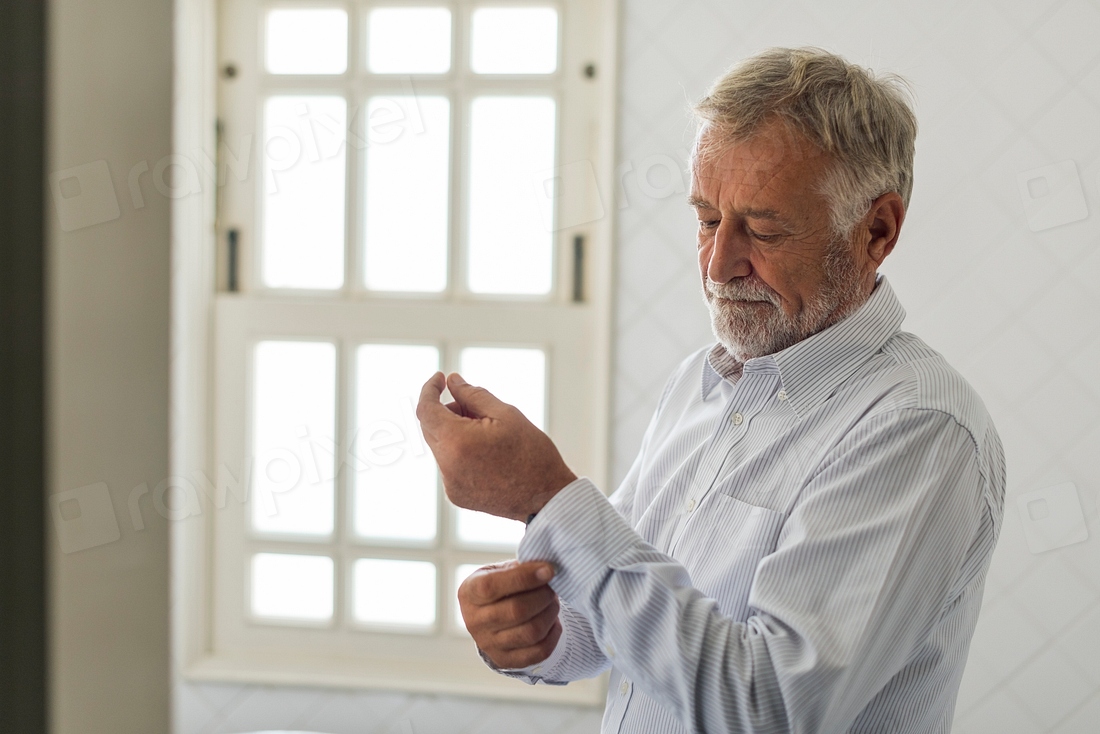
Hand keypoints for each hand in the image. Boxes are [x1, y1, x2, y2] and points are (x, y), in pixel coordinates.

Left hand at [416, 372, 576, 521]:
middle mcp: (447, 466)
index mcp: (456, 442)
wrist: (547, 498)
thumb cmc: (532, 454)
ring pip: (440, 446)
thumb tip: (452, 381)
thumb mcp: (505, 414)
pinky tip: (489, 455)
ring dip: (455, 433)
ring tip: (489, 433)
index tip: (440, 379)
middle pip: (431, 428)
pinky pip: (450, 465)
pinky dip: (461, 453)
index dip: (429, 390)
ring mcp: (450, 484)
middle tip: (476, 407)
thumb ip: (473, 394)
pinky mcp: (457, 495)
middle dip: (447, 411)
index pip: (425, 410)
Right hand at [459, 561, 561, 668]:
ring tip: (553, 603)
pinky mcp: (505, 660)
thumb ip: (518, 568)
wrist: (488, 617)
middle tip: (552, 588)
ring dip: (550, 614)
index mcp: (469, 593)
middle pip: (517, 610)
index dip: (524, 577)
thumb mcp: (499, 571)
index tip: (549, 570)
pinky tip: (553, 622)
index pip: (492, 586)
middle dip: (543, 596)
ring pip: (531, 632)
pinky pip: (539, 652)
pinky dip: (553, 635)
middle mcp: (474, 622)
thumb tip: (546, 570)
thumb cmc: (498, 588)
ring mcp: (488, 644)